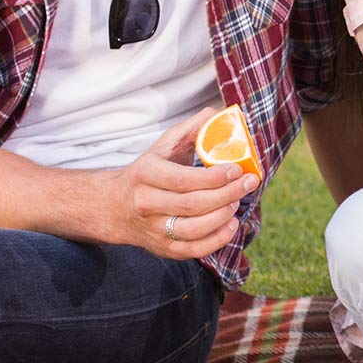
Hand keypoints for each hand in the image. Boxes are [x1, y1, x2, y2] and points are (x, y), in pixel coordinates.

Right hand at [103, 107, 257, 259]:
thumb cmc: (147, 172)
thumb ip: (190, 130)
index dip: (214, 177)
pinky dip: (216, 240)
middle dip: (227, 194)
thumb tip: (217, 113)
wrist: (114, 207)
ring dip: (223, 217)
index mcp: (145, 175)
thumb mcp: (162, 147)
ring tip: (238, 202)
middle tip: (249, 183)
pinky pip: (192, 250)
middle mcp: (146, 204)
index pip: (183, 179)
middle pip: (192, 204)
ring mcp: (153, 228)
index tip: (238, 169)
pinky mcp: (161, 248)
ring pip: (193, 229)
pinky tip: (232, 225)